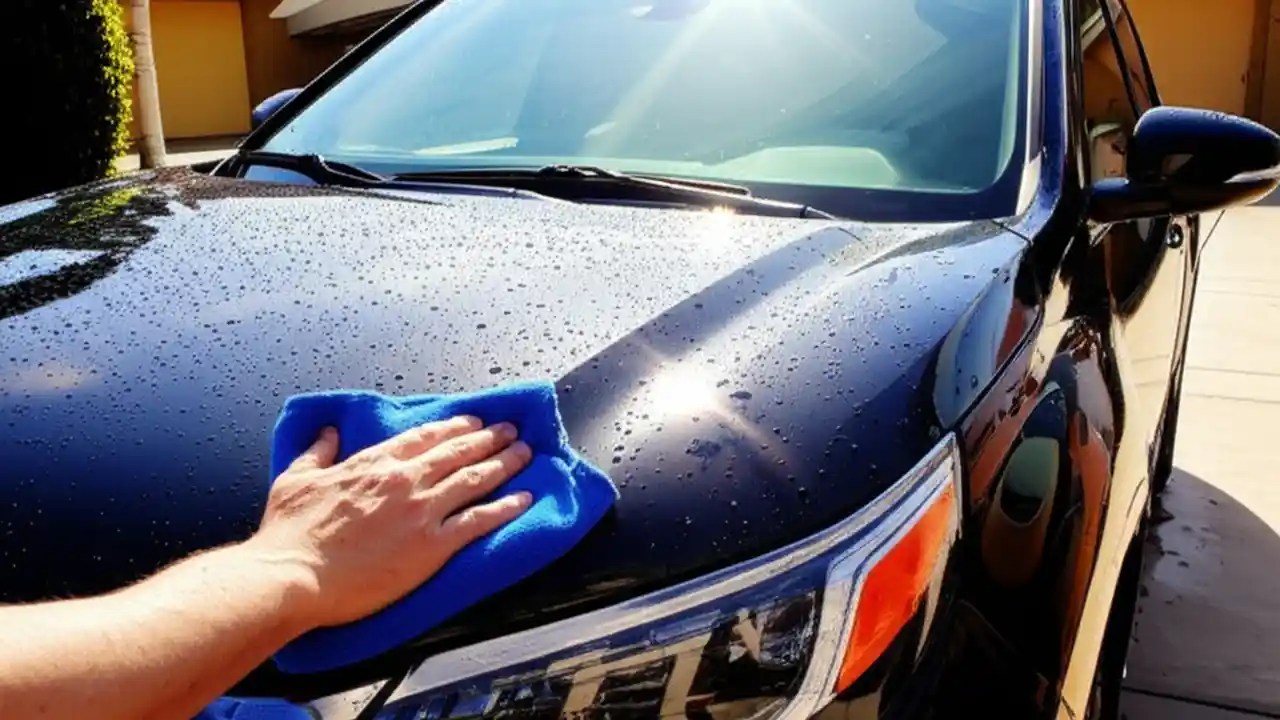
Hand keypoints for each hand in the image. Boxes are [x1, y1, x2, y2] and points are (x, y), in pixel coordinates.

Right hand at [246, 417, 532, 630]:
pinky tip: (525, 499)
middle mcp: (404, 481)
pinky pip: (478, 521)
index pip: (424, 438)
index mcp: (374, 464)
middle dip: (489, 439)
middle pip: (457, 452)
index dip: (453, 428)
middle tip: (512, 430)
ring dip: (504, 464)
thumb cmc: (288, 534)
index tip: (473, 422)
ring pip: (474, 480)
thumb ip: (317, 451)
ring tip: (525, 453)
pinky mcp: (431, 547)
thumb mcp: (296, 478)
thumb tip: (327, 432)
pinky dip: (505, 508)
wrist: (291, 575)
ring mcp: (421, 512)